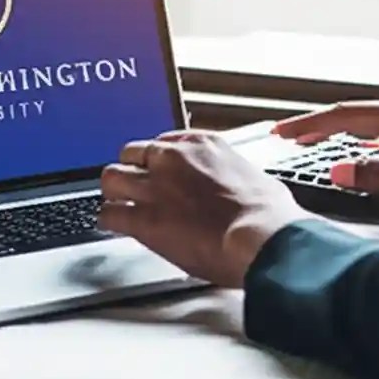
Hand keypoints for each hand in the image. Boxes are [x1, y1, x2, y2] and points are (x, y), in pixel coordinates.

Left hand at [99, 130, 312, 287]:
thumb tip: (232, 185)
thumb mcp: (250, 175)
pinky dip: (110, 220)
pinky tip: (114, 225)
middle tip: (135, 186)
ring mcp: (155, 187)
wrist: (260, 237)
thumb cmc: (267, 213)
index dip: (158, 160)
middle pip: (131, 154)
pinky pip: (110, 215)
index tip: (159, 170)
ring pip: (111, 179)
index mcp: (201, 144)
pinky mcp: (144, 219)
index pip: (163, 142)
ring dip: (114, 192)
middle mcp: (173, 158)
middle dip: (131, 171)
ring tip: (118, 202)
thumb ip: (228, 174)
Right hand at [273, 99, 378, 225]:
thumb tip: (339, 171)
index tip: (282, 133)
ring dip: (334, 131)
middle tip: (284, 134)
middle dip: (315, 124)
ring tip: (308, 141)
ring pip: (366, 123)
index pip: (347, 115)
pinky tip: (353, 151)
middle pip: (352, 114)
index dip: (310, 125)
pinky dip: (357, 140)